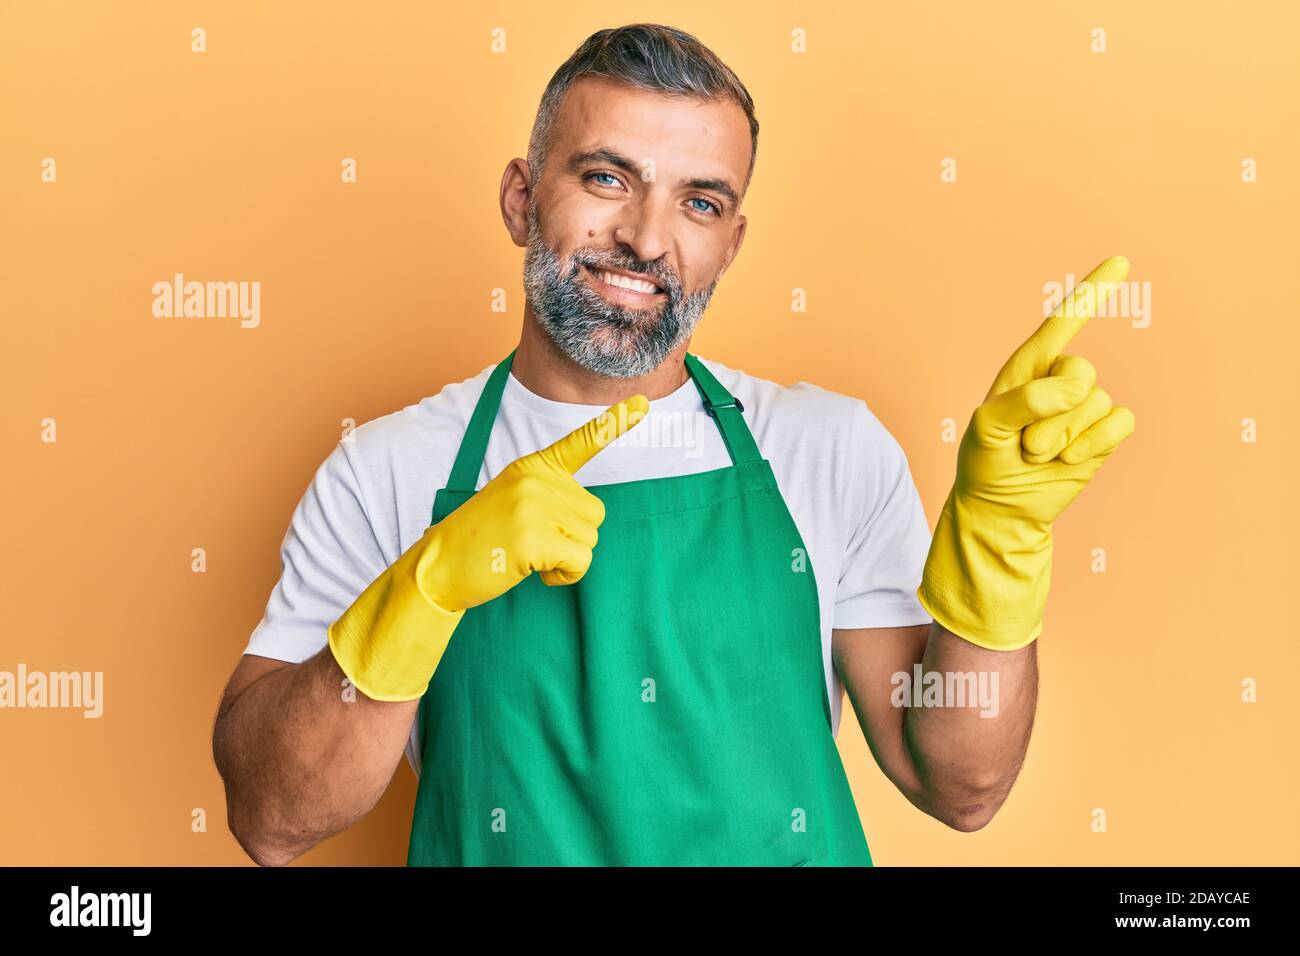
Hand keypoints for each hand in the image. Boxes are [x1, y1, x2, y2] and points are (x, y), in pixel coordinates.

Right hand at [329, 394, 646, 700]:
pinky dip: (564, 576)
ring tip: (528, 555)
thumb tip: (587, 516)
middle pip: (595, 514)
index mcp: (532, 467)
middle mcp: (536, 480)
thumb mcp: (513, 500)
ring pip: (589, 539)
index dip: (614, 423)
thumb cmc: (482, 539)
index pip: (581, 442)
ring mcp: (533, 506)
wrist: (438, 566)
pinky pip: (580, 562)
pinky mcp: (534, 538)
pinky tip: (533, 572)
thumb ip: (549, 496)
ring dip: (567, 559)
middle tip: (532, 543)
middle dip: (573, 538)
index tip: (642, 404)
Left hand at [916, 256, 1135, 650]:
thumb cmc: (985, 464)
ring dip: (1066, 437)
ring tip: (1038, 455)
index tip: (1120, 262)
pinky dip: (1093, 445)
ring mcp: (1083, 406)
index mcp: (1023, 370)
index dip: (1091, 293)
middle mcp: (1057, 381)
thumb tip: (1075, 387)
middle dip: (1052, 415)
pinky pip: (1120, 422)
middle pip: (1081, 372)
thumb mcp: (986, 430)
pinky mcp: (1103, 433)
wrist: (1002, 510)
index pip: (1060, 324)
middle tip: (1025, 444)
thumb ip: (1024, 401)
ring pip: (1097, 402)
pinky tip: (1069, 461)